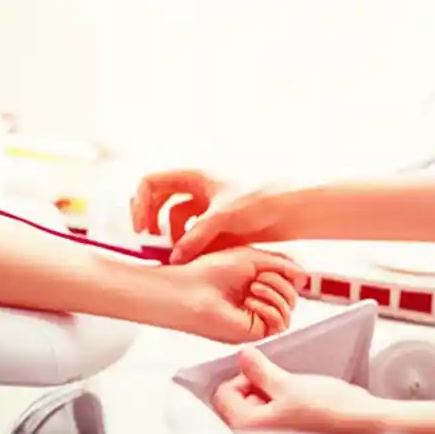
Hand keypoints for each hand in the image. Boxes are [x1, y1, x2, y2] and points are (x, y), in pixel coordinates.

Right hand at [130, 169, 285, 263]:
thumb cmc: (262, 198)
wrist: (294, 208)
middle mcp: (199, 189)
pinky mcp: (220, 224)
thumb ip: (195, 237)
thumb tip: (175, 257)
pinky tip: (197, 258)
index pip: (151, 183)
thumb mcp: (222, 216)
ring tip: (179, 254)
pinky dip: (192, 246)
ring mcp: (209, 206)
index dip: (140, 203)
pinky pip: (196, 235)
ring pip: (178, 222)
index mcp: (195, 175)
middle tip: (153, 245)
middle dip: (155, 223)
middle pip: (161, 203)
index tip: (142, 228)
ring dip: (175, 238)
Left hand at [169, 248, 306, 342]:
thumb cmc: (209, 271)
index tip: (268, 267)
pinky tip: (251, 302)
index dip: (285, 274)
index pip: (288, 283)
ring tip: (253, 288)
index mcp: (256, 284)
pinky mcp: (252, 333)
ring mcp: (255, 319)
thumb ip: (281, 264)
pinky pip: (278, 325)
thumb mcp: (252, 257)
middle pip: (292, 298)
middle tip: (259, 278)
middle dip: (280, 283)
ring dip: (275, 295)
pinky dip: (269, 310)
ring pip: (288, 312)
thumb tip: (304, 274)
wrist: (189, 289)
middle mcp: (257, 303)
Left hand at [213, 348, 387, 433]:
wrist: (372, 432)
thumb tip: (242, 357)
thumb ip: (260, 371)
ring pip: (262, 416)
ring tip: (302, 395)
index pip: (224, 394)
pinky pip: (279, 427)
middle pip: (241, 407)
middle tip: (288, 382)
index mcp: (247, 429)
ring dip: (277, 400)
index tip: (269, 371)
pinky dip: (288, 414)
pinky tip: (309, 408)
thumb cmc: (333, 410)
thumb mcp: (291, 383)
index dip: (245, 376)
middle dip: (261, 389)